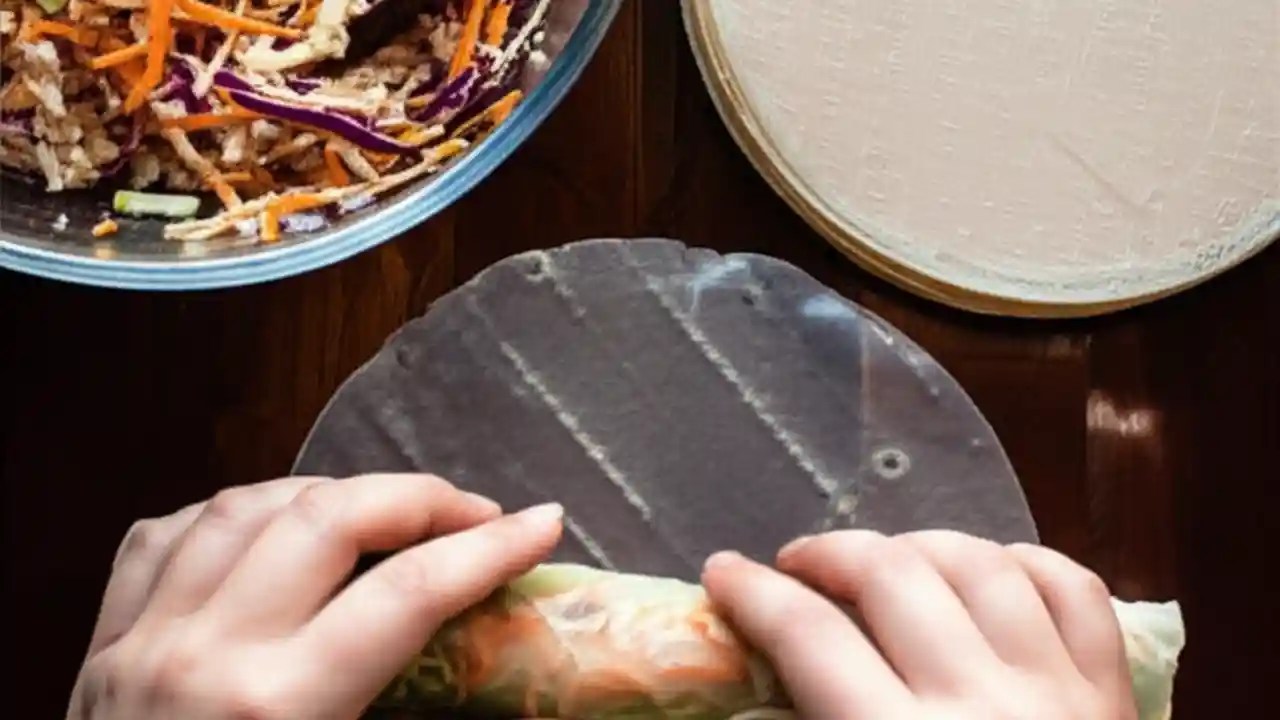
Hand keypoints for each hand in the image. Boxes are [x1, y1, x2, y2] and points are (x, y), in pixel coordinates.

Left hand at [67, 474, 562, 719]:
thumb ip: (411, 718)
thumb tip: (478, 660)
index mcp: (277, 710)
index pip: (408, 594)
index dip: (488, 549)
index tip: (542, 525)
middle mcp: (206, 655)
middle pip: (331, 519)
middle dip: (420, 499)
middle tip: (474, 514)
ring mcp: (143, 640)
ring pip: (247, 506)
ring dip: (329, 494)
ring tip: (382, 512)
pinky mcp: (101, 642)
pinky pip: (167, 534)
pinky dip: (231, 514)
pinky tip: (272, 525)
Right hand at [703, 530, 1136, 719]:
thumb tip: (751, 711)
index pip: (809, 638)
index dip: (753, 593)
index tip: (722, 571)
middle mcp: (980, 704)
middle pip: (891, 577)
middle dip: (828, 553)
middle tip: (795, 567)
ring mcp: (1056, 691)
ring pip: (979, 565)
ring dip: (917, 546)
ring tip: (884, 561)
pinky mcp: (1112, 694)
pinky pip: (1073, 589)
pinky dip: (1024, 561)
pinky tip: (988, 570)